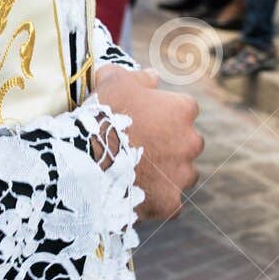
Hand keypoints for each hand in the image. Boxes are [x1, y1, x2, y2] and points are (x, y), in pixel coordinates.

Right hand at [94, 64, 202, 220]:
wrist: (87, 163)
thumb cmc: (102, 116)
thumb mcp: (113, 81)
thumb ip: (137, 76)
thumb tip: (152, 77)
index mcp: (182, 110)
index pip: (183, 109)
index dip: (162, 114)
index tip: (143, 121)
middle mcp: (191, 142)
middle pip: (187, 143)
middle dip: (170, 145)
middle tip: (141, 149)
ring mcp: (182, 175)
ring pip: (183, 174)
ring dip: (168, 173)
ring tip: (139, 175)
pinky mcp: (170, 203)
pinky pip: (170, 203)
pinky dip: (157, 201)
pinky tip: (137, 197)